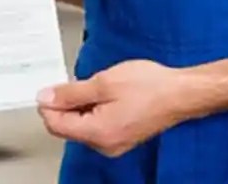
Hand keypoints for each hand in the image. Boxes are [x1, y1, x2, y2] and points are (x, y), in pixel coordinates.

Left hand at [36, 60, 186, 157]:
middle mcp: (104, 145)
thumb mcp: (103, 82)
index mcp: (98, 133)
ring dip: (81, 105)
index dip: (49, 104)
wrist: (181, 93)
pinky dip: (94, 110)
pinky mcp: (121, 138)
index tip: (54, 86)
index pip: (56, 124)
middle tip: (81, 82)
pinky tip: (107, 94)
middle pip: (67, 127)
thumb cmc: (149, 86)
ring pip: (81, 126)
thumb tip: (45, 98)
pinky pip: (96, 126)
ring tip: (99, 86)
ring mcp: (113, 144)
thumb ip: (70, 93)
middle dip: (67, 104)